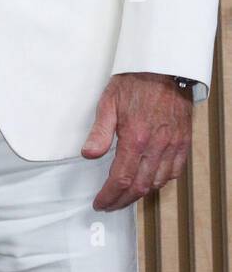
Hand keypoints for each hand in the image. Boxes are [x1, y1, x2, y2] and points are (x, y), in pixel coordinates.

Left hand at [82, 72, 193, 210]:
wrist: (163, 68)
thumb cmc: (135, 82)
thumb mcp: (109, 102)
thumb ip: (99, 132)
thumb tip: (88, 154)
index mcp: (135, 137)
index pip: (121, 179)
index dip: (109, 195)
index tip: (100, 202)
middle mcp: (156, 146)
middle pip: (139, 187)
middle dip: (122, 200)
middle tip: (110, 204)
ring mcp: (173, 146)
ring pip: (157, 183)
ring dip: (140, 194)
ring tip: (125, 195)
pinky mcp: (183, 142)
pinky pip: (174, 172)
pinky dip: (160, 182)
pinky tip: (149, 181)